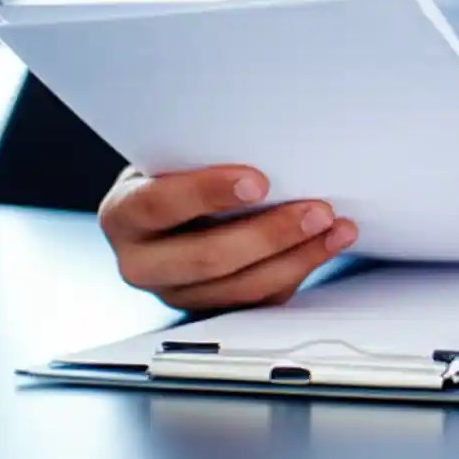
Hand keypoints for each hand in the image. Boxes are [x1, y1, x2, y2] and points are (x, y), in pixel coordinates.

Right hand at [99, 166, 357, 310]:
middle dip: (270, 235)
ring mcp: (178, 293)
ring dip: (297, 256)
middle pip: (208, 259)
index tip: (258, 181)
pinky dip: (300, 269)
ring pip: (242, 287)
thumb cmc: (178, 174)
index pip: (158, 205)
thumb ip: (204, 159)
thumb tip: (271, 149)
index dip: (209, 193)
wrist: (172, 208)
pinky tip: (327, 244)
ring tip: (335, 228)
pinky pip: (262, 299)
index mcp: (123, 216)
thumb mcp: (176, 159)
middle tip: (317, 210)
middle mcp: (141, 263)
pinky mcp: (213, 309)